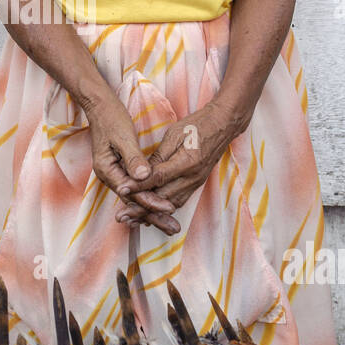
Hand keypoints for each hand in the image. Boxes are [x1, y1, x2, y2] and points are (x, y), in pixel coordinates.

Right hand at [85, 94, 180, 233]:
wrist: (100, 108)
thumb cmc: (112, 119)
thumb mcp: (123, 137)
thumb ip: (133, 158)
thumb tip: (144, 177)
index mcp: (107, 170)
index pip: (133, 192)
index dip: (152, 200)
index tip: (169, 208)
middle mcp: (110, 177)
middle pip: (134, 201)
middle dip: (154, 215)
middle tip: (173, 228)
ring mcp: (115, 175)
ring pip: (137, 198)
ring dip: (153, 210)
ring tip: (171, 224)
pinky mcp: (122, 171)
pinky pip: (137, 190)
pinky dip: (149, 198)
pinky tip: (161, 207)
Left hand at [114, 101, 237, 230]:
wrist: (223, 125)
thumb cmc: (197, 125)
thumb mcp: (174, 134)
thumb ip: (158, 156)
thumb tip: (141, 172)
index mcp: (187, 162)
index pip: (157, 178)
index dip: (138, 185)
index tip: (121, 190)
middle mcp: (193, 177)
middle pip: (162, 198)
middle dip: (140, 208)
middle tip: (121, 215)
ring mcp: (196, 183)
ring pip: (169, 205)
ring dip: (149, 213)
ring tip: (131, 219)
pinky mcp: (196, 185)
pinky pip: (177, 202)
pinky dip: (162, 209)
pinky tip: (149, 214)